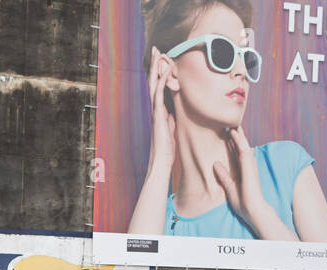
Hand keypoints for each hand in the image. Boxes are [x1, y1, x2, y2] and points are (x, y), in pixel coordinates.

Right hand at [146, 47, 176, 181]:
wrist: (161, 163)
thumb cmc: (166, 151)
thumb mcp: (171, 131)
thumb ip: (171, 121)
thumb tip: (173, 114)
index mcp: (159, 112)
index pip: (158, 88)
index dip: (160, 73)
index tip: (162, 60)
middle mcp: (155, 109)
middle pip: (153, 82)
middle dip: (155, 65)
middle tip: (156, 49)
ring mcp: (155, 111)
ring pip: (154, 84)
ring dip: (156, 67)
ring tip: (158, 52)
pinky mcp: (158, 115)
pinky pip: (159, 93)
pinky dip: (162, 80)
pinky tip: (166, 69)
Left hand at [213, 127, 270, 231]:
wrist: (252, 208)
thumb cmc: (242, 201)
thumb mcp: (229, 186)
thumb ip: (223, 175)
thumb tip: (215, 164)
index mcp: (242, 169)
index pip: (236, 152)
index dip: (231, 142)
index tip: (225, 133)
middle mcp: (247, 164)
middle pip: (240, 145)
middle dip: (236, 134)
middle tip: (229, 122)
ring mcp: (249, 163)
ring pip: (243, 144)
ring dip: (237, 133)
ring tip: (231, 121)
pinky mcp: (249, 164)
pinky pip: (243, 148)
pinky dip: (238, 139)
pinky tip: (234, 131)